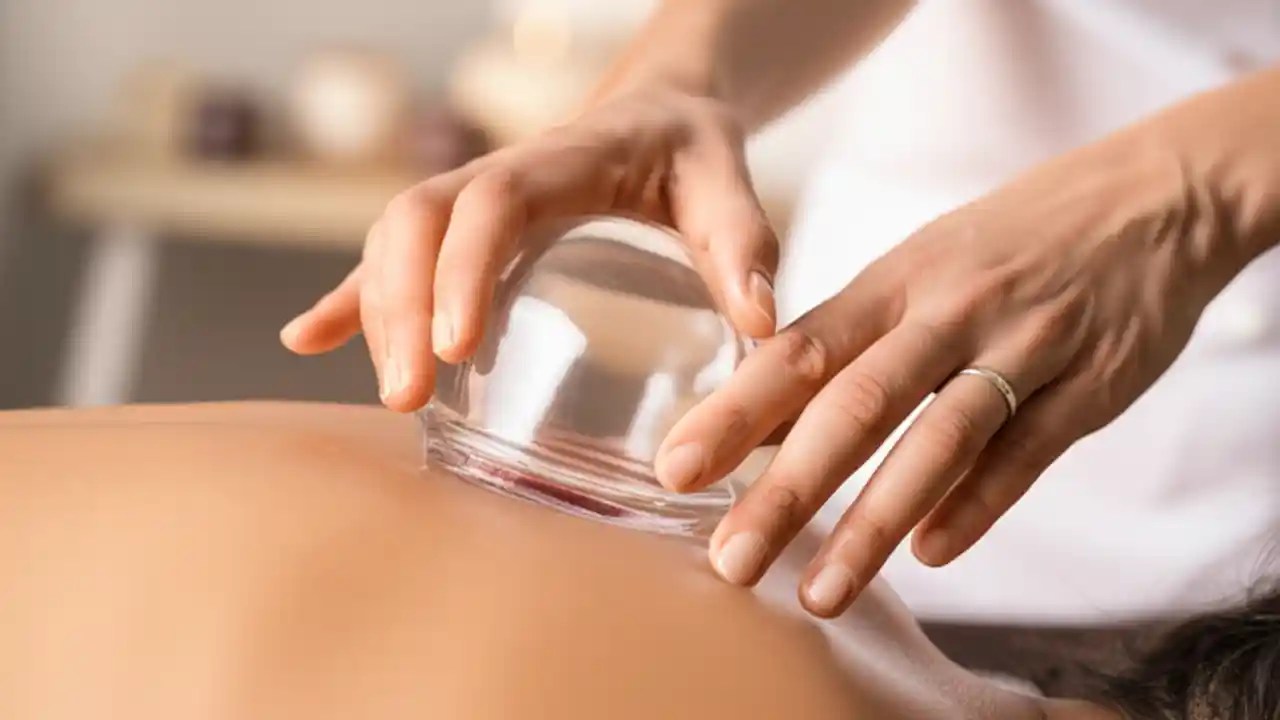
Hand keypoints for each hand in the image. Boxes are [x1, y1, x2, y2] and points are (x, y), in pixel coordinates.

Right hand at [280, 89, 778, 409]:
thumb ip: (744, 242)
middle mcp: (500, 174)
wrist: (661, 108)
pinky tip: (307, 340)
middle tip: (407, 396)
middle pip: (415, 220)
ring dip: (373, 310)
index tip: (454, 345)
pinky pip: (390, 259)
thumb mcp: (727, 180)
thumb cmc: (693, 148)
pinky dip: (348, 297)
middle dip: (394, 304)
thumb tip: (764, 324)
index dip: (461, 266)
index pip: (491, 202)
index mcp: (561, 159)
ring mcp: (472, 202)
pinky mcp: (463, 233)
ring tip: (393, 397)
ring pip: (392, 239)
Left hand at [655, 131, 1255, 616]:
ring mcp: (1022, 346)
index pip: (798, 351)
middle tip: (730, 557)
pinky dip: (975, 507)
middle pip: (856, 405)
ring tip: (820, 592)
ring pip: (938, 442)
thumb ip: (850, 342)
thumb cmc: (1009, 242)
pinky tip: (929, 553)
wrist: (1153, 198)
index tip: (676, 469)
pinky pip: (1025, 456)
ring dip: (873, 524)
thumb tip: (770, 424)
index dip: (734, 413)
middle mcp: (949, 310)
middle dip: (786, 489)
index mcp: (896, 278)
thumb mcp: (920, 266)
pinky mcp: (1089, 384)